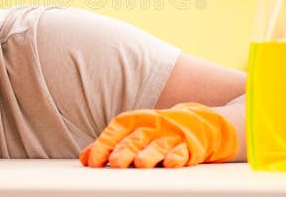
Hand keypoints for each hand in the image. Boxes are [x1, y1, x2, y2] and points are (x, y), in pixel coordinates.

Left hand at [80, 102, 236, 167]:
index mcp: (137, 120)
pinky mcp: (190, 145)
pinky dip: (177, 157)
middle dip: (124, 151)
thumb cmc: (160, 131)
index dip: (104, 144)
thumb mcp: (135, 133)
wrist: (199, 123)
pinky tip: (170, 163)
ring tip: (140, 165)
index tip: (92, 160)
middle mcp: (154, 125)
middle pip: (136, 138)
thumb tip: (85, 158)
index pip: (117, 129)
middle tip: (114, 163)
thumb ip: (110, 144)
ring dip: (149, 155)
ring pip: (159, 145)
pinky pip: (183, 151)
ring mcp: (173, 135)